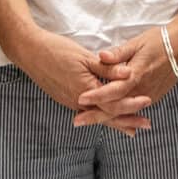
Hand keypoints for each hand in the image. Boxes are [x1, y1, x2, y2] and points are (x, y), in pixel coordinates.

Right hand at [14, 29, 149, 137]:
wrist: (30, 52)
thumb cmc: (57, 50)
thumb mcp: (84, 56)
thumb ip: (107, 68)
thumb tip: (129, 73)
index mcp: (85, 90)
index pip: (113, 105)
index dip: (131, 105)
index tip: (147, 104)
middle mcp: (78, 101)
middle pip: (107, 116)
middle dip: (127, 121)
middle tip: (146, 126)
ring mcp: (70, 101)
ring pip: (97, 115)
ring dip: (115, 120)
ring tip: (131, 127)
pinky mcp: (65, 97)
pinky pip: (88, 111)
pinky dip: (101, 114)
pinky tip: (106, 114)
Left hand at [77, 26, 177, 120]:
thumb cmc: (159, 41)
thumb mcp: (137, 43)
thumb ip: (118, 54)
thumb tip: (100, 56)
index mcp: (136, 75)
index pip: (112, 90)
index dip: (96, 96)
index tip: (80, 99)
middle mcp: (142, 89)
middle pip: (116, 108)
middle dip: (95, 115)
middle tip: (77, 121)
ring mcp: (149, 95)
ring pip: (124, 111)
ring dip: (107, 117)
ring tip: (89, 121)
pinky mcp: (154, 96)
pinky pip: (134, 109)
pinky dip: (121, 115)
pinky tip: (110, 118)